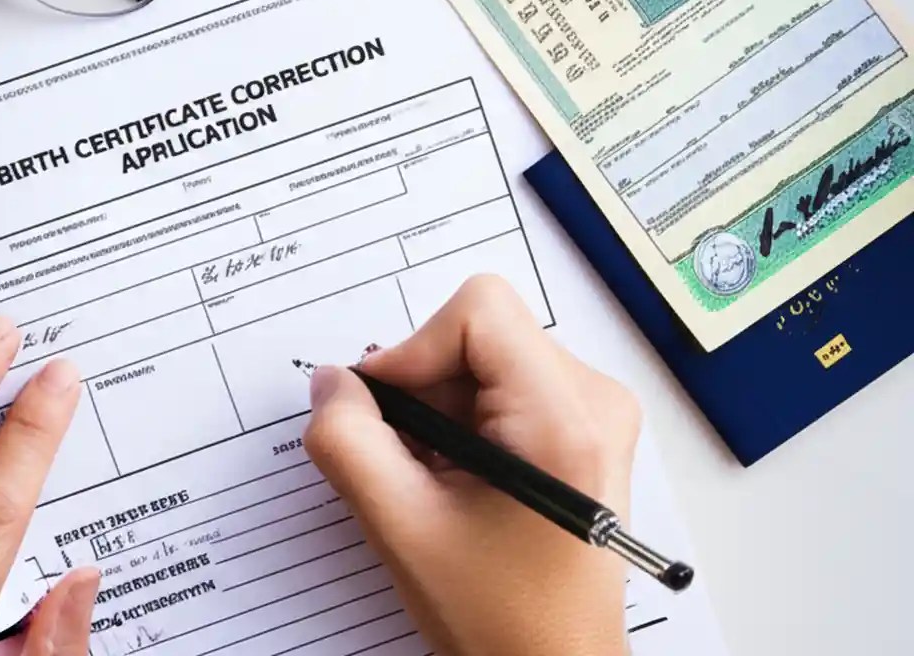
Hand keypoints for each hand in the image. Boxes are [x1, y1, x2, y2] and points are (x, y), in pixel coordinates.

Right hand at [304, 276, 640, 655]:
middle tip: (405, 461)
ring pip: (484, 360)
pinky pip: (502, 388)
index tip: (386, 409)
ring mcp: (593, 414)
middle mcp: (595, 401)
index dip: (413, 350)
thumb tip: (332, 382)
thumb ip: (349, 442)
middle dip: (423, 390)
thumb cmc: (502, 617)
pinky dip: (460, 424)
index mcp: (566, 419)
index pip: (479, 310)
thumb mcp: (401, 528)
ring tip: (432, 482)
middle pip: (479, 334)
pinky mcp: (580, 429)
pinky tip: (454, 481)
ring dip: (438, 412)